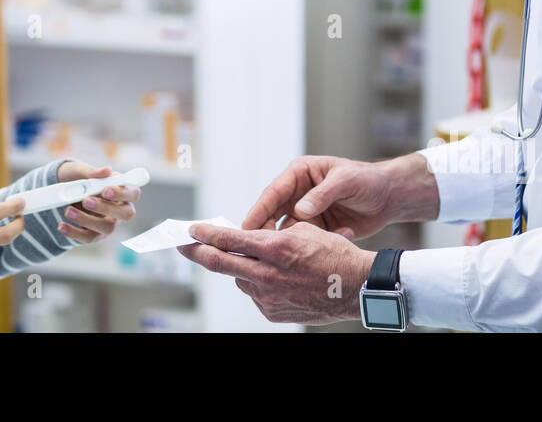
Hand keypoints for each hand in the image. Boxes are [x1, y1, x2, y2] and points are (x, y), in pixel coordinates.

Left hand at [54, 160, 139, 243]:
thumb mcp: (78, 171)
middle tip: (86, 201)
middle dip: (106, 208)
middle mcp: (119, 208)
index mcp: (121, 189)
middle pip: (126, 213)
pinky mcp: (94, 234)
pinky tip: (62, 225)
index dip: (122, 193)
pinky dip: (74, 232)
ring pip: (107, 228)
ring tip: (68, 210)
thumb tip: (107, 171)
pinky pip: (89, 238)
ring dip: (87, 220)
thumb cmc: (75, 178)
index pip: (133, 193)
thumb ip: (92, 171)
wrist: (58, 193)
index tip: (105, 190)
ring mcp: (108, 223)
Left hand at [177, 221, 374, 323]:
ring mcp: (268, 296)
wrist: (356, 287)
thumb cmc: (334, 254)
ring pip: (240, 279)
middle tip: (184, 246)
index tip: (192, 229)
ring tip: (257, 262)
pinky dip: (258, 285)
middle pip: (220, 263)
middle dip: (198, 252)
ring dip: (239, 269)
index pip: (229, 239)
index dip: (206, 234)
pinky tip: (276, 279)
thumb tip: (245, 237)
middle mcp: (267, 274)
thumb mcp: (303, 231)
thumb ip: (270, 235)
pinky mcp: (273, 313)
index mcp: (274, 248)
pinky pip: (255, 295)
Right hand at [242, 154, 413, 239]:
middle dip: (266, 232)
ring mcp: (306, 211)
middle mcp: (297, 193)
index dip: (258, 210)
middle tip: (259, 251)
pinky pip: (304, 241)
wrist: (390, 197)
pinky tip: (332, 244)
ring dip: (289, 243)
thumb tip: (299, 210)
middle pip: (272, 214)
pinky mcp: (316, 228)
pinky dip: (311, 247)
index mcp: (300, 174)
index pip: (273, 192)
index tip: (246, 229)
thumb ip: (322, 194)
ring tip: (290, 258)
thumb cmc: (368, 180)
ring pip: (286, 231)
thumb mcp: (346, 181)